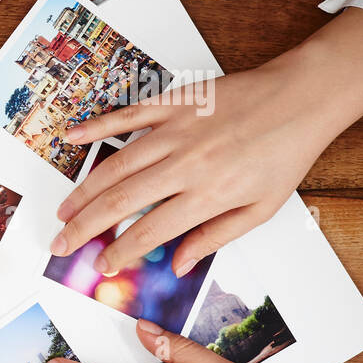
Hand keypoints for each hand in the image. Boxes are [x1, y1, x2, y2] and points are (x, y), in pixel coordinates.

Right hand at [49, 10, 362, 276]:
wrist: (301, 98)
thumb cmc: (284, 153)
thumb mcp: (261, 209)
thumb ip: (216, 236)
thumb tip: (181, 264)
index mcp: (209, 193)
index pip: (151, 231)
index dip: (120, 252)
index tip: (102, 265)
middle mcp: (187, 163)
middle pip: (121, 201)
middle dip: (84, 227)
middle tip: (61, 244)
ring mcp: (176, 130)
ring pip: (115, 165)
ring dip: (84, 191)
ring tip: (64, 211)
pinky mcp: (174, 103)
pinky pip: (127, 116)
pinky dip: (96, 127)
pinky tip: (72, 138)